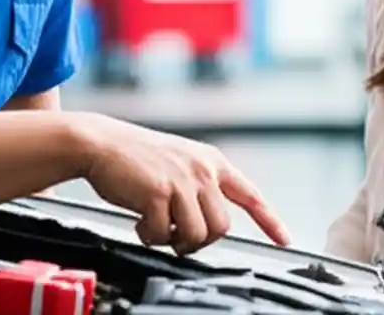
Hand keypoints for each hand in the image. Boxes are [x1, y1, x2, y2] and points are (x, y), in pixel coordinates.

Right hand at [72, 113, 291, 254]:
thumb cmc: (133, 156)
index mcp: (210, 161)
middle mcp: (201, 170)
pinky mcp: (159, 193)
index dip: (269, 220)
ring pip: (196, 236)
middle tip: (175, 234)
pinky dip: (149, 235)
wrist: (99, 142)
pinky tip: (139, 221)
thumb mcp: (177, 162)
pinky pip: (163, 234)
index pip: (248, 194)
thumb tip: (206, 224)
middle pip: (221, 228)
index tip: (283, 239)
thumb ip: (197, 186)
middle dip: (198, 239)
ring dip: (173, 240)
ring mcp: (182, 181)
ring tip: (154, 225)